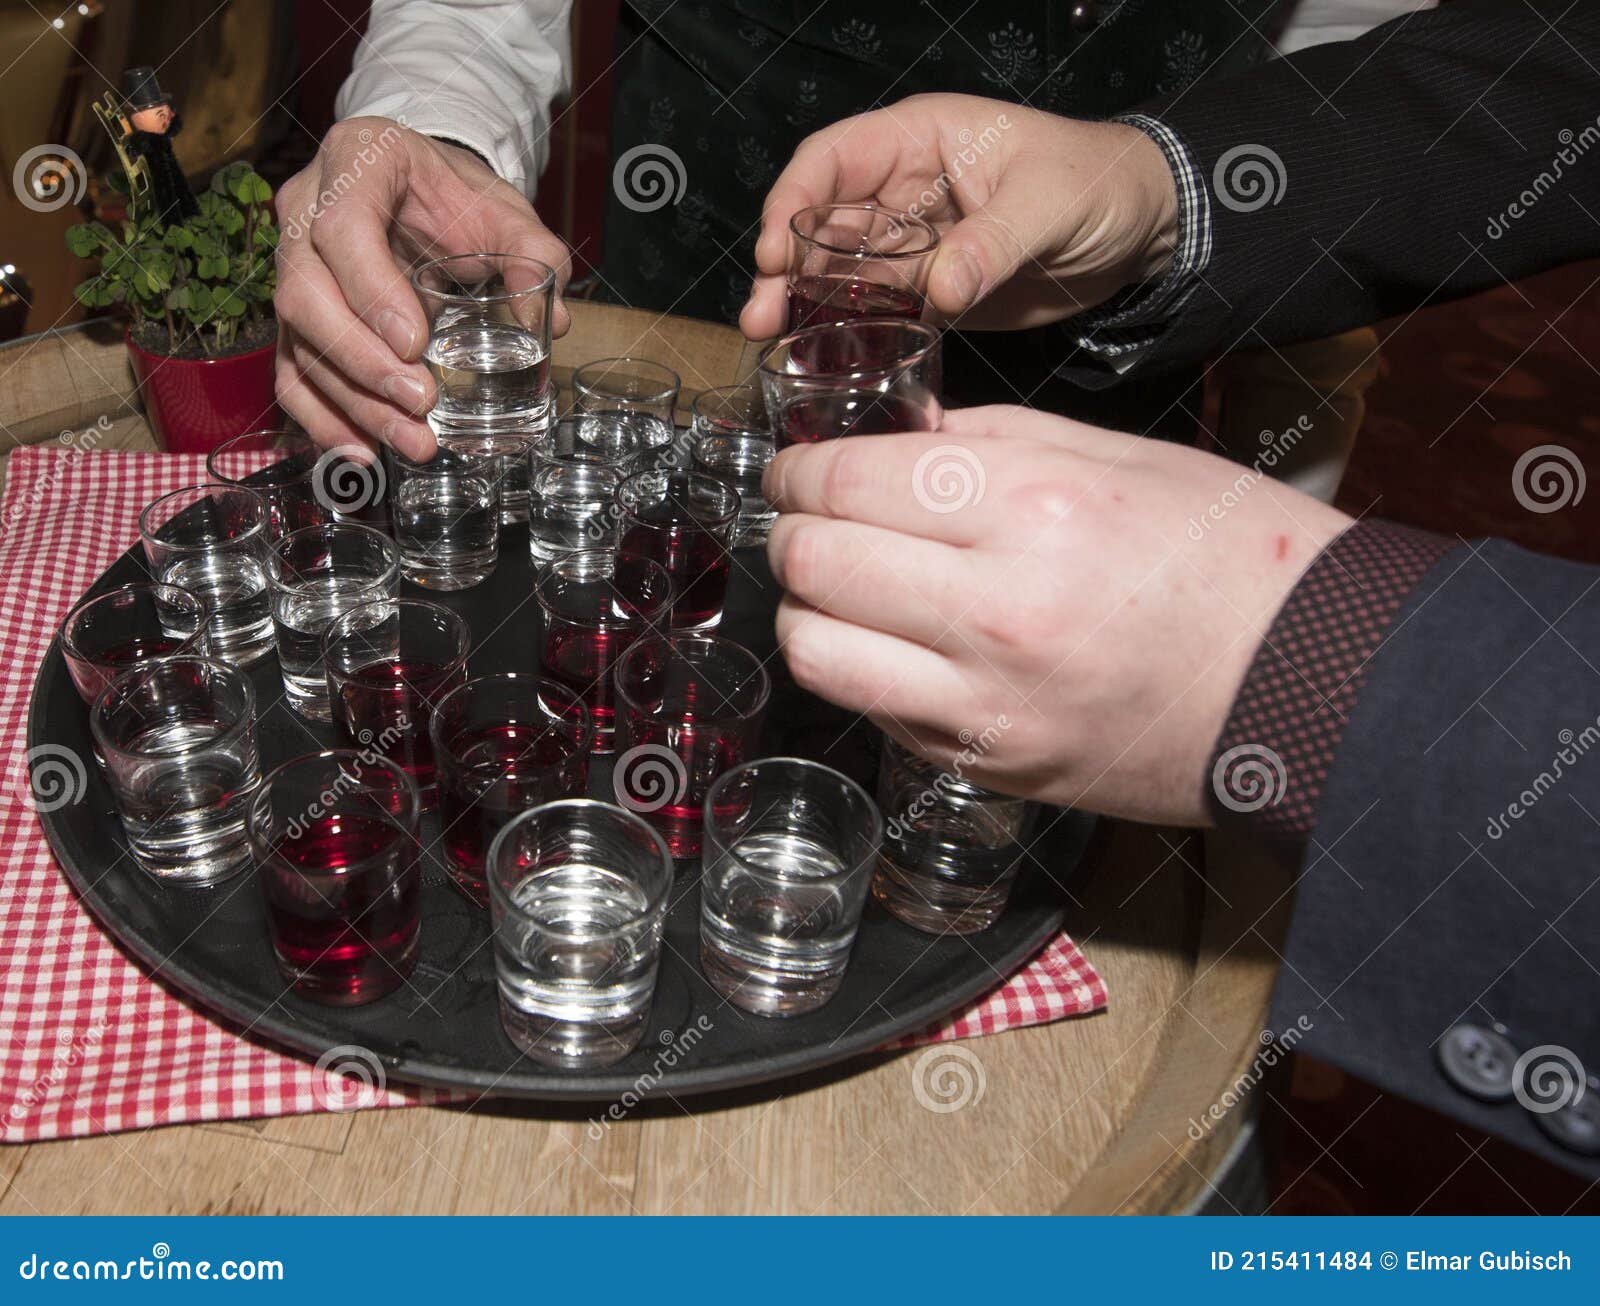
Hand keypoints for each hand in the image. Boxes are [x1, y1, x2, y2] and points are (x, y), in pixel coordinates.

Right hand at [273, 118, 570, 456]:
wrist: (420, 189)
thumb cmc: (457, 196)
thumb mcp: (505, 210)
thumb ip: (534, 255)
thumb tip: (552, 319)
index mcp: (357, 161)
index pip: (342, 226)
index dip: (371, 290)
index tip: (415, 343)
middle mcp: (305, 209)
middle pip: (304, 293)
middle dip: (361, 361)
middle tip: (419, 403)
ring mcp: (291, 263)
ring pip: (297, 340)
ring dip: (352, 401)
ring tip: (411, 441)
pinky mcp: (296, 314)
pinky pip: (292, 370)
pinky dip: (323, 418)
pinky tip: (362, 452)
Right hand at [742, 93, 1177, 338]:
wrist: (1143, 230)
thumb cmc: (1098, 183)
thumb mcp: (1048, 202)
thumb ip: (992, 242)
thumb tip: (939, 287)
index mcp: (922, 140)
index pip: (834, 159)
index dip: (795, 201)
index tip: (775, 250)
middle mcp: (905, 189)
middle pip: (824, 221)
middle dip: (787, 265)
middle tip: (764, 312)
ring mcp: (916, 243)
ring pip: (843, 271)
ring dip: (807, 304)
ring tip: (777, 338)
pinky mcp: (933, 291)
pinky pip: (880, 310)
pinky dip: (852, 331)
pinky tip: (825, 355)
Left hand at [762, 408, 1352, 825]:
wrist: (1313, 685)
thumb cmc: (1233, 560)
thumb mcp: (1122, 458)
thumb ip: (991, 441)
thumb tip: (895, 437)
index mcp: (1034, 508)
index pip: (849, 482)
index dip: (799, 470)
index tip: (797, 468)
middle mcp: (997, 610)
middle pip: (813, 563)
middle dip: (790, 529)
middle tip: (805, 516)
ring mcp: (989, 703)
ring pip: (816, 649)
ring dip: (805, 607)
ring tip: (836, 584)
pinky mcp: (991, 764)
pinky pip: (872, 710)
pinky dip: (859, 667)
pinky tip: (893, 640)